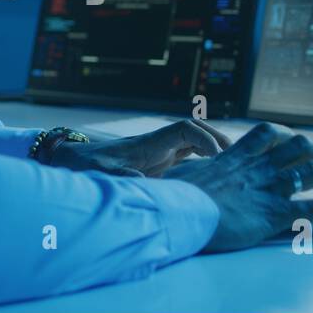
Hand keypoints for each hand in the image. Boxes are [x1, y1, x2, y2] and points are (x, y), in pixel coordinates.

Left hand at [48, 119, 230, 176]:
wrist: (72, 161)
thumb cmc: (86, 166)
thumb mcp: (103, 174)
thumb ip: (123, 177)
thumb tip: (143, 183)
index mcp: (149, 143)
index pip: (185, 129)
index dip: (204, 139)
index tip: (218, 158)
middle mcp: (158, 144)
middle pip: (197, 133)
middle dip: (219, 141)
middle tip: (240, 158)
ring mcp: (159, 153)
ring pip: (195, 144)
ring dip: (214, 151)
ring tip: (236, 166)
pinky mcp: (158, 163)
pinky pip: (188, 157)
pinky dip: (204, 161)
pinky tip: (216, 177)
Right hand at [164, 122, 312, 252]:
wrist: (182, 212)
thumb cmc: (174, 197)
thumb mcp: (181, 176)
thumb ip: (189, 173)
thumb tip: (173, 174)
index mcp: (236, 157)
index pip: (269, 134)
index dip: (289, 136)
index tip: (298, 143)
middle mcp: (258, 167)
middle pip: (300, 147)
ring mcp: (269, 188)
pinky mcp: (277, 212)